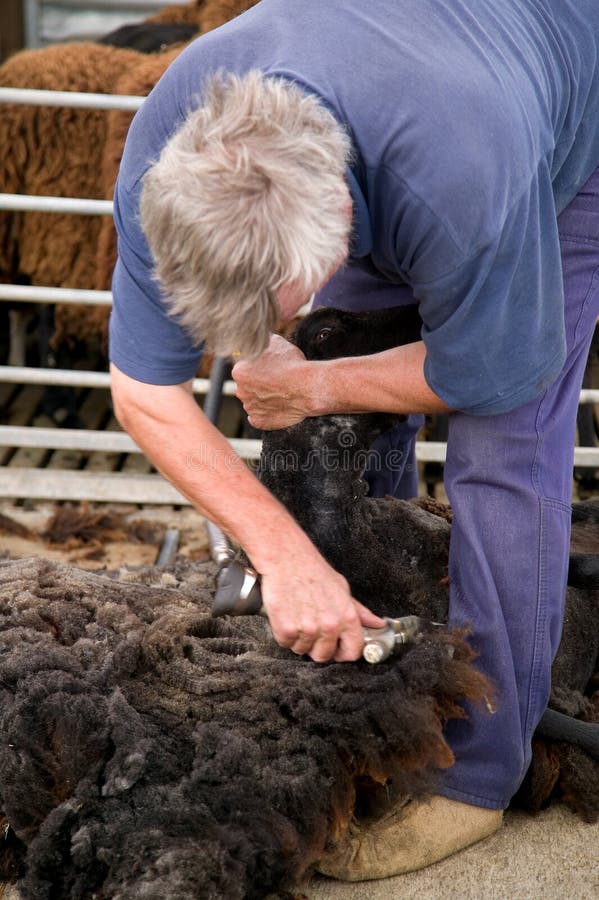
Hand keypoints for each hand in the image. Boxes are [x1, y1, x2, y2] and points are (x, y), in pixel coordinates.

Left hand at [232, 334, 312, 429]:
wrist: (308, 388)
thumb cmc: (293, 365)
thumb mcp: (276, 342)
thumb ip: (261, 342)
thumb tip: (258, 339)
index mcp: (239, 372)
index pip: (243, 368)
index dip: (256, 367)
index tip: (268, 367)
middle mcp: (240, 391)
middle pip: (246, 385)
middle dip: (258, 383)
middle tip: (275, 379)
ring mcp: (250, 408)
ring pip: (253, 401)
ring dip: (263, 397)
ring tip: (280, 392)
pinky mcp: (259, 422)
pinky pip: (259, 417)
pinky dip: (267, 412)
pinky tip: (278, 405)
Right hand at [259, 550, 384, 662]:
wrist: (287, 559)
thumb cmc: (313, 571)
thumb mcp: (342, 589)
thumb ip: (359, 612)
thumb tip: (377, 624)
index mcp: (347, 617)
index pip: (352, 652)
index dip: (343, 653)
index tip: (336, 649)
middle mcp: (329, 625)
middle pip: (324, 656)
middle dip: (317, 646)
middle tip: (311, 627)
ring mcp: (308, 629)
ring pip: (303, 650)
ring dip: (299, 639)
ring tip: (299, 616)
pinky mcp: (287, 629)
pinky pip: (286, 643)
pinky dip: (284, 633)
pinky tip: (288, 616)